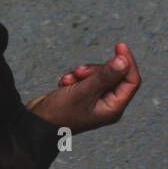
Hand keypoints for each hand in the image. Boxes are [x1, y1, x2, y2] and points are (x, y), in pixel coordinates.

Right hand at [25, 43, 140, 133]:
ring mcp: (95, 100)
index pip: (131, 81)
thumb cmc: (59, 113)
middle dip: (96, 69)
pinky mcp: (83, 95)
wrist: (35, 123)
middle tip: (80, 72)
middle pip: (114, 75)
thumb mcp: (83, 91)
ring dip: (83, 73)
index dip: (128, 62)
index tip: (120, 45)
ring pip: (98, 75)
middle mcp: (107, 105)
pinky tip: (64, 84)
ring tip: (69, 79)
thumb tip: (124, 61)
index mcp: (113, 108)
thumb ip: (104, 76)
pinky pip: (86, 78)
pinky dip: (75, 77)